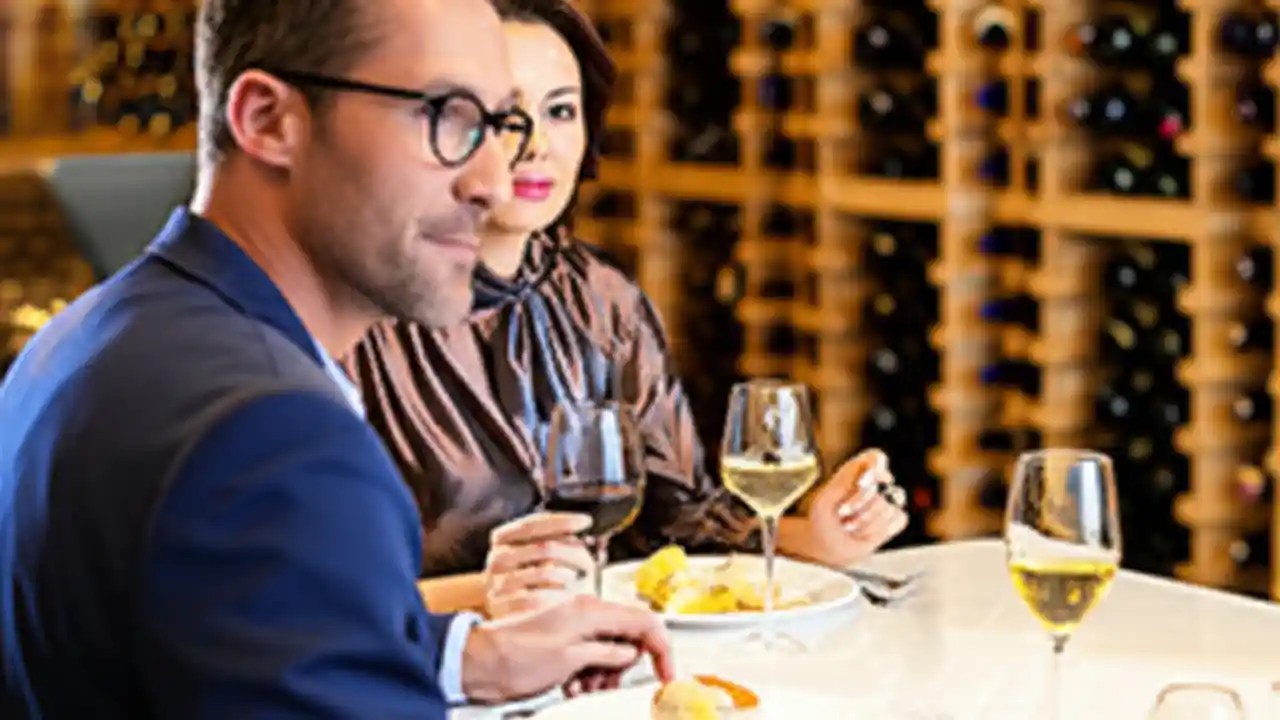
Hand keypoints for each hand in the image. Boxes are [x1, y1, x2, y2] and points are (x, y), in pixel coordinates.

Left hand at [461, 594, 675, 703]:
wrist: (478, 663)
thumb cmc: (515, 657)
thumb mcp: (570, 661)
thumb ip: (607, 655)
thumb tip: (630, 656)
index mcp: (591, 611)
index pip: (645, 622)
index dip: (662, 650)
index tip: (667, 677)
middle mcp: (585, 614)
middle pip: (629, 638)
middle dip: (624, 667)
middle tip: (604, 685)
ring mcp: (573, 627)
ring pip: (610, 651)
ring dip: (604, 674)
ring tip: (582, 688)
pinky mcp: (563, 642)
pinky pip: (591, 657)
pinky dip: (588, 675)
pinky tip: (571, 686)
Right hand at [484, 512, 595, 617]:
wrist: (508, 615)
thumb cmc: (532, 578)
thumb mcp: (541, 554)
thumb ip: (557, 538)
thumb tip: (582, 525)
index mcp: (502, 539)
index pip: (533, 524)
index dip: (561, 521)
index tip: (585, 521)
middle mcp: (497, 558)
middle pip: (544, 548)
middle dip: (572, 552)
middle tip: (590, 561)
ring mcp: (497, 583)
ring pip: (545, 573)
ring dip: (567, 576)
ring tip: (574, 581)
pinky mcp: (504, 607)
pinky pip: (538, 598)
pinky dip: (557, 596)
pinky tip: (564, 598)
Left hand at [779, 449, 907, 567]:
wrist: (825, 547)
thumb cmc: (822, 521)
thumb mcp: (825, 502)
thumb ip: (847, 483)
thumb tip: (881, 475)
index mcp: (855, 471)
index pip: (876, 458)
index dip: (874, 469)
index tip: (862, 485)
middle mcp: (873, 484)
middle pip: (879, 488)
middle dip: (859, 505)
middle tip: (841, 514)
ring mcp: (885, 502)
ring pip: (888, 506)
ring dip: (865, 521)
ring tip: (848, 526)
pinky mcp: (894, 519)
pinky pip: (899, 518)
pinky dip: (879, 530)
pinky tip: (863, 533)